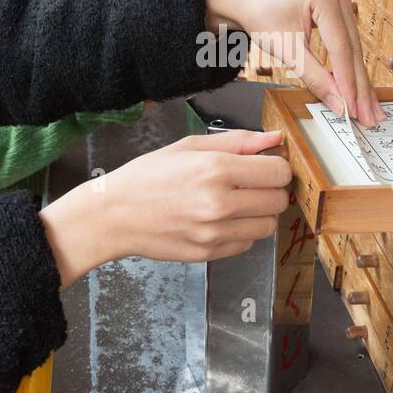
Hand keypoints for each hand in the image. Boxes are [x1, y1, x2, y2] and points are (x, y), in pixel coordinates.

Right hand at [39, 129, 290, 287]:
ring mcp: (215, 233)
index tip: (266, 165)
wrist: (114, 215)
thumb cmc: (148, 176)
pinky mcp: (210, 253)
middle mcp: (219, 203)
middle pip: (278, 201)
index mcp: (216, 169)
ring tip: (237, 203)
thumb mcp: (189, 146)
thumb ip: (237, 141)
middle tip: (252, 184)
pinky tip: (222, 220)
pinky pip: (248, 244)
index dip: (277, 167)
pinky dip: (242, 232)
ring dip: (260, 214)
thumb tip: (274, 139)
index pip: (278, 173)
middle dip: (271, 190)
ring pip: (268, 226)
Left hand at [205, 0, 384, 126]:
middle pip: (352, 50)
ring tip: (370, 111)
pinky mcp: (342, 6)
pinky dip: (351, 68)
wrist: (249, 2)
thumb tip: (340, 105)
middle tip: (369, 117)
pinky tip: (362, 91)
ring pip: (354, 49)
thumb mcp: (287, 51)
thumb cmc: (262, 19)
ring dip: (360, 82)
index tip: (353, 110)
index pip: (340, 49)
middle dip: (358, 87)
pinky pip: (349, 43)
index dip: (347, 83)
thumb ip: (315, 78)